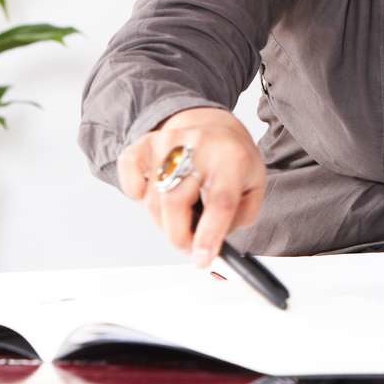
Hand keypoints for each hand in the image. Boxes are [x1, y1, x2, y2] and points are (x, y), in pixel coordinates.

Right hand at [115, 106, 265, 268]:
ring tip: (181, 213)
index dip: (209, 235)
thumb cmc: (232, 161)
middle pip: (177, 203)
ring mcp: (169, 142)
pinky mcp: (145, 143)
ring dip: (163, 220)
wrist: (213, 124)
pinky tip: (149, 192)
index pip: (220, 201)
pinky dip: (134, 190)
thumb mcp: (253, 188)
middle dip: (179, 236)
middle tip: (188, 246)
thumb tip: (211, 245)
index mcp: (232, 160)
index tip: (201, 259)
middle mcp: (199, 147)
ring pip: (153, 198)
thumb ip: (240, 219)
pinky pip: (129, 172)